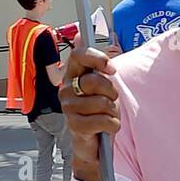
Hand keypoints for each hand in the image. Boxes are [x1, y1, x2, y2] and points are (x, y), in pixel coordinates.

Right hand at [57, 35, 119, 180]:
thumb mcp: (100, 86)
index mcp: (72, 76)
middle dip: (111, 92)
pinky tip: (108, 128)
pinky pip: (103, 120)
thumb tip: (79, 35)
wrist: (94, 145)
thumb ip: (94, 63)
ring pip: (102, 102)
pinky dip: (113, 125)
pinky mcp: (75, 126)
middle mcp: (66, 90)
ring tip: (108, 116)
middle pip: (94, 81)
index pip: (78, 56)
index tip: (112, 69)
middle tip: (111, 100)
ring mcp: (68, 108)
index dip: (97, 59)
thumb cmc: (98, 112)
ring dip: (113, 111)